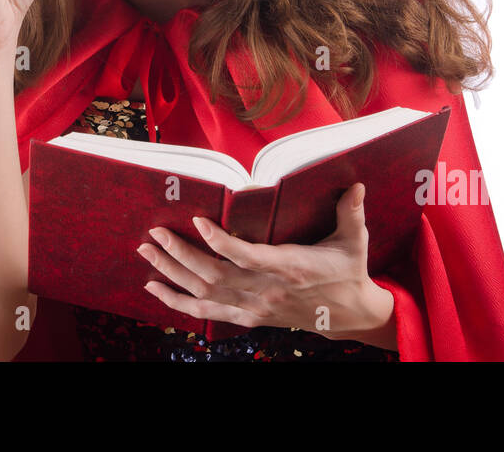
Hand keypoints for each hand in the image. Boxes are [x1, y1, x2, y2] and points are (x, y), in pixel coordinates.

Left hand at [137, 183, 393, 341]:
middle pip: (214, 275)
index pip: (248, 257)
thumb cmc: (348, 270)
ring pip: (205, 293)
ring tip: (147, 252)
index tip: (198, 221)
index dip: (221, 242)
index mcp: (290, 268)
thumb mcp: (354, 241)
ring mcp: (254, 308)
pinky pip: (206, 312)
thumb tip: (356, 185)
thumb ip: (350, 213)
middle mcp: (266, 291)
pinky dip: (179, 301)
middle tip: (155, 234)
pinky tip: (156, 289)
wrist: (350, 314)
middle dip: (180, 254)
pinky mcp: (248, 318)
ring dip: (172, 274)